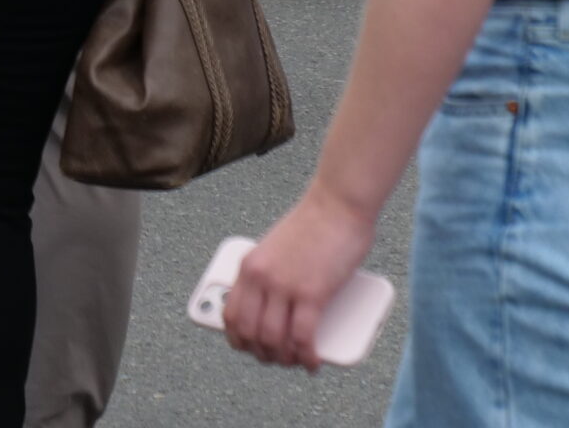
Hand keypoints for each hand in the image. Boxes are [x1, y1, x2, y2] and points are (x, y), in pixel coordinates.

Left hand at [221, 186, 377, 371]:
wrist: (337, 205)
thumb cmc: (314, 225)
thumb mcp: (277, 249)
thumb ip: (272, 275)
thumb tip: (278, 309)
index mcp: (249, 265)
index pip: (231, 313)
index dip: (238, 338)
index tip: (250, 348)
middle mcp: (261, 277)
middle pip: (251, 332)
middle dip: (263, 353)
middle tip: (279, 359)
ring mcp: (285, 286)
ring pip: (275, 340)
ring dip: (285, 359)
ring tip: (297, 362)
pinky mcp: (313, 294)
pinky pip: (303, 338)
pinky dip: (307, 357)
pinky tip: (313, 363)